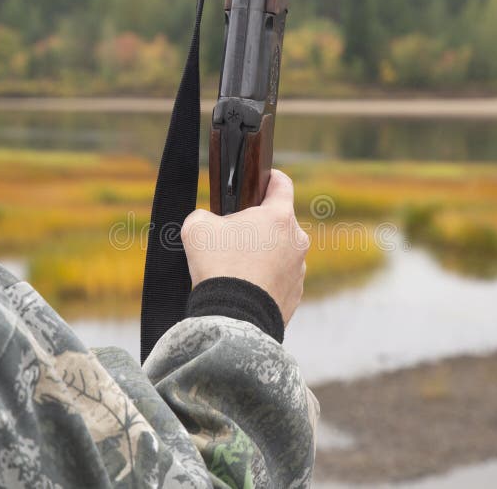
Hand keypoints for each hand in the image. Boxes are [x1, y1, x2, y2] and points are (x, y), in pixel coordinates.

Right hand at [181, 169, 309, 324]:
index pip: (282, 184)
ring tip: (236, 270)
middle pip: (278, 223)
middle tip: (232, 238)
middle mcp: (297, 241)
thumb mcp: (197, 228)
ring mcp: (299, 270)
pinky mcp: (295, 295)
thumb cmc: (219, 266)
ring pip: (280, 253)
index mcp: (279, 217)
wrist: (233, 318)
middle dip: (258, 227)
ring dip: (263, 256)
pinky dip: (264, 281)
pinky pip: (279, 280)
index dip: (270, 178)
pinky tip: (244, 289)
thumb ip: (206, 215)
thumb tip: (210, 223)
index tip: (262, 181)